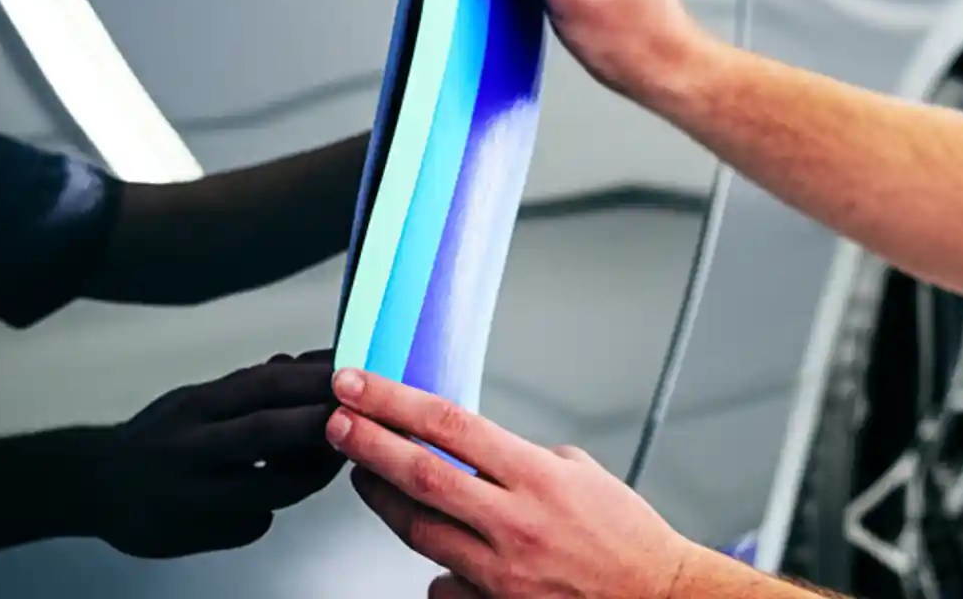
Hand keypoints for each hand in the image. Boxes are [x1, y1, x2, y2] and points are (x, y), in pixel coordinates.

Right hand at [93, 351, 342, 557]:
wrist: (94, 486)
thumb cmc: (164, 436)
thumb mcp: (200, 400)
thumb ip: (253, 389)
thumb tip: (312, 364)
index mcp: (196, 404)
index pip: (265, 383)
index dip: (315, 379)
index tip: (356, 375)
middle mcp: (189, 445)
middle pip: (267, 431)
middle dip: (321, 425)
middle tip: (364, 420)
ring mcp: (189, 493)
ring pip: (269, 488)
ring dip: (310, 474)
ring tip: (331, 461)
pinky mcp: (192, 532)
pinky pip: (252, 522)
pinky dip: (270, 509)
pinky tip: (271, 496)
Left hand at [324, 369, 697, 598]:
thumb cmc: (628, 537)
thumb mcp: (583, 474)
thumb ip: (524, 460)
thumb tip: (478, 452)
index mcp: (539, 477)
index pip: (451, 425)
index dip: (395, 401)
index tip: (358, 384)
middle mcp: (515, 523)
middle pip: (420, 475)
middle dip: (367, 443)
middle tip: (334, 421)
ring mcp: (502, 572)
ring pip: (418, 530)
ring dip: (382, 499)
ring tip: (362, 472)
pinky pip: (442, 583)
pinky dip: (431, 562)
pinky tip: (428, 541)